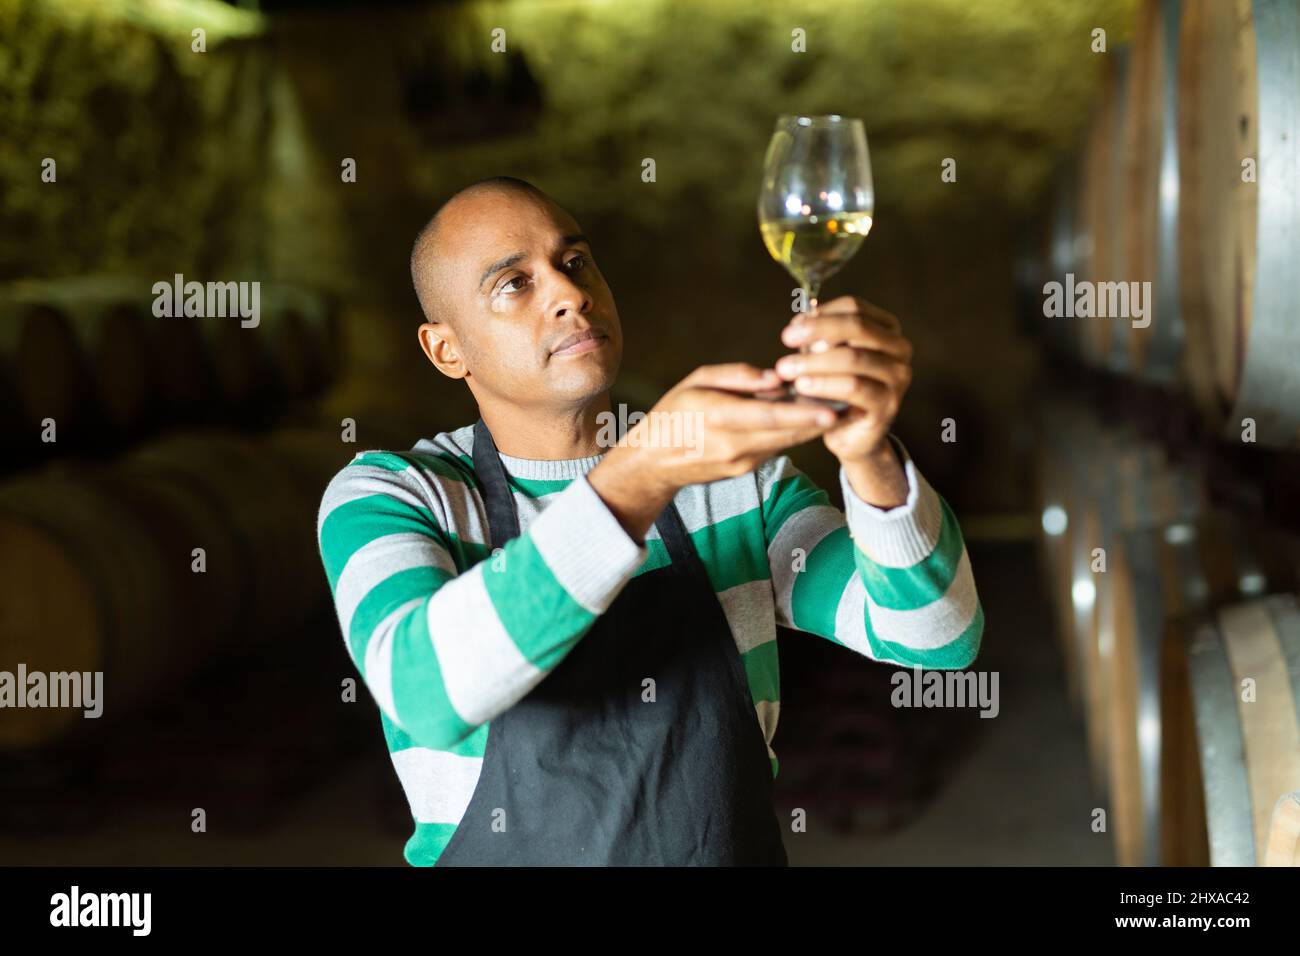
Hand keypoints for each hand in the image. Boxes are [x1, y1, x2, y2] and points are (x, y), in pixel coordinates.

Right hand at [588, 363, 837, 540]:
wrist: (655, 462)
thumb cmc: (674, 413)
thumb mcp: (696, 380)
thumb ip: (736, 376)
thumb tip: (774, 377)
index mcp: (718, 417)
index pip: (768, 416)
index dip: (802, 414)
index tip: (831, 409)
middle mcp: (733, 445)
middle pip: (787, 433)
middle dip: (820, 420)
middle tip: (850, 403)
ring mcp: (742, 462)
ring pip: (787, 441)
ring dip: (811, 425)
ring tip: (836, 404)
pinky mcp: (747, 470)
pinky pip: (776, 447)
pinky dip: (793, 432)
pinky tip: (808, 416)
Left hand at [774, 296, 912, 464]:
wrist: (850, 433)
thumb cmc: (836, 390)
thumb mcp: (824, 358)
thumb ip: (816, 338)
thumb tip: (799, 321)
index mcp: (886, 330)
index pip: (854, 308)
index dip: (821, 314)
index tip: (792, 328)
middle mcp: (899, 349)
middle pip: (857, 327)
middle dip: (817, 331)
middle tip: (786, 339)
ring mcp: (898, 376)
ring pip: (854, 358)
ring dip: (815, 361)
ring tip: (787, 368)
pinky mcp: (888, 404)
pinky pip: (854, 387)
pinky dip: (825, 384)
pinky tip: (803, 386)